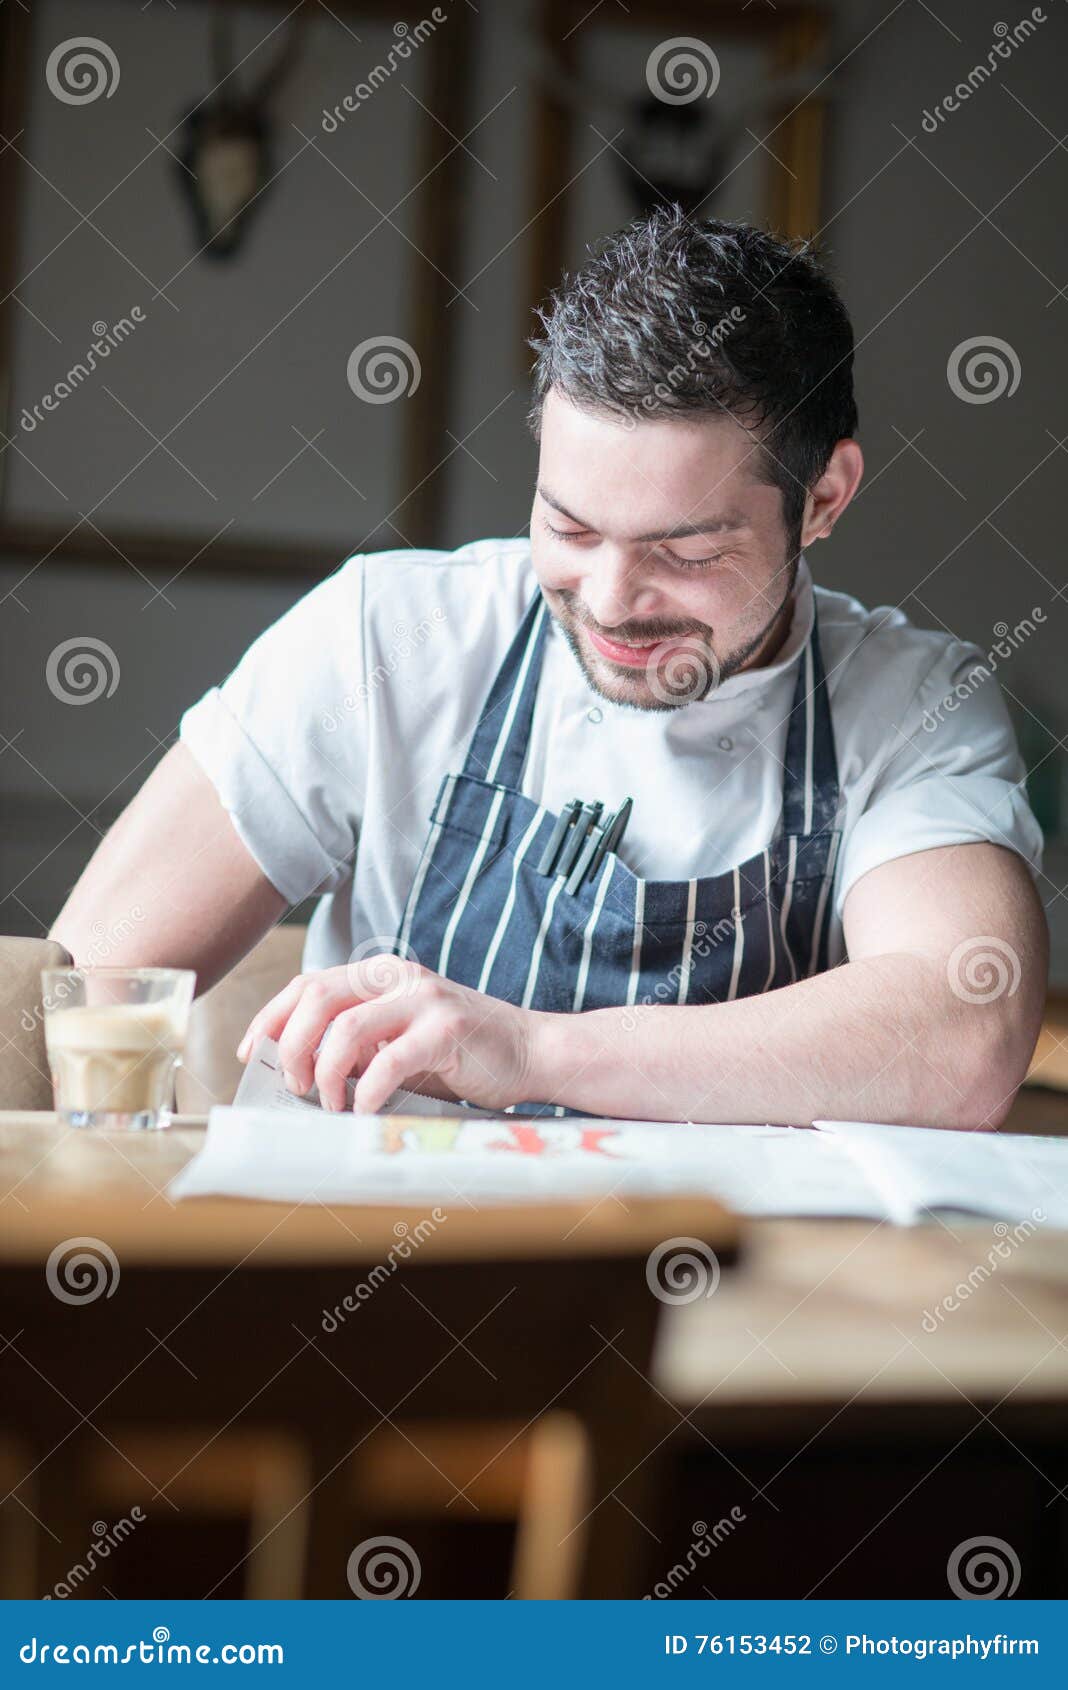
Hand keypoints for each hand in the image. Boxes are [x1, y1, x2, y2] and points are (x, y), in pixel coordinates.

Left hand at [236, 959, 543, 1112]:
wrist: (530, 1051)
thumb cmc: (459, 1054)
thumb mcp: (396, 1040)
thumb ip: (355, 1044)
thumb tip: (298, 1068)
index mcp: (379, 974)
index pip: (306, 985)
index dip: (270, 1018)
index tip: (253, 1054)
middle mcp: (397, 977)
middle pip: (316, 999)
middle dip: (291, 1047)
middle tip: (295, 1085)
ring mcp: (423, 999)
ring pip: (345, 1028)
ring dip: (325, 1073)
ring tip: (331, 1102)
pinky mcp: (448, 1029)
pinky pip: (390, 1060)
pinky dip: (369, 1090)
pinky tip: (368, 1107)